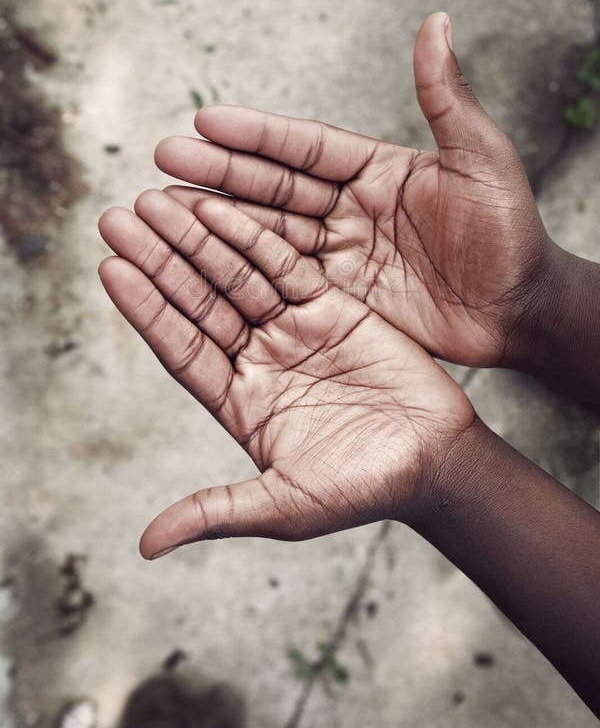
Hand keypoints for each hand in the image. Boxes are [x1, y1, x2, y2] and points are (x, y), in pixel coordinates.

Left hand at [98, 190, 473, 557]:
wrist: (435, 461)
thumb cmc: (360, 491)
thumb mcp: (284, 506)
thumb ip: (217, 511)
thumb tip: (147, 546)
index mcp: (238, 401)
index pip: (179, 347)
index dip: (145, 309)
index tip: (110, 267)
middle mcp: (258, 359)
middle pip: (197, 301)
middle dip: (159, 260)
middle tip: (118, 216)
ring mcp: (292, 329)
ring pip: (234, 274)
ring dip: (197, 238)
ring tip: (159, 200)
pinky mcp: (331, 307)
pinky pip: (286, 266)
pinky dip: (254, 238)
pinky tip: (221, 209)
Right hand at [154, 13, 547, 367]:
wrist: (519, 312)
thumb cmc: (511, 233)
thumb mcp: (482, 160)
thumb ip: (447, 98)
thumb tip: (436, 20)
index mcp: (377, 168)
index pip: (307, 146)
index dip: (259, 133)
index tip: (208, 119)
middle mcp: (350, 206)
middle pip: (275, 185)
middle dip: (220, 170)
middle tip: (163, 156)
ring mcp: (341, 252)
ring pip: (268, 229)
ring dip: (218, 217)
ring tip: (164, 204)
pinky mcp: (338, 296)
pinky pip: (282, 275)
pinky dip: (242, 264)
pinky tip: (201, 253)